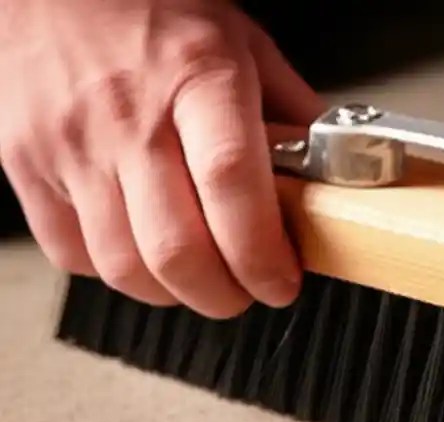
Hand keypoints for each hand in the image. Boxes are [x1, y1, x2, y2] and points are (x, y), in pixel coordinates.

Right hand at [0, 0, 324, 317]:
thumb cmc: (151, 5)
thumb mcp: (243, 41)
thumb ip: (291, 112)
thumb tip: (337, 174)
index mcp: (198, 77)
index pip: (231, 185)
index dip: (262, 254)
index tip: (283, 280)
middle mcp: (129, 114)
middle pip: (177, 248)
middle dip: (226, 294)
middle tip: (249, 290)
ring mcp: (70, 143)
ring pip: (124, 265)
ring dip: (174, 293)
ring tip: (202, 278)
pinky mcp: (24, 164)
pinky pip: (73, 252)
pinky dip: (115, 271)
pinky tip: (142, 250)